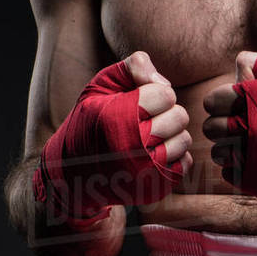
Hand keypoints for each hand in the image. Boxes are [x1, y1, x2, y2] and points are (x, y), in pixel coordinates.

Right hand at [34, 50, 192, 225]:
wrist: (71, 171)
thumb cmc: (89, 121)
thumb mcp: (100, 86)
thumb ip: (133, 67)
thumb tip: (163, 81)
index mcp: (116, 118)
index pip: (166, 95)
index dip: (156, 93)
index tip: (140, 100)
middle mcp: (130, 147)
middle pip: (179, 117)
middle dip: (166, 113)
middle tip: (145, 119)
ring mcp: (142, 172)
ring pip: (184, 140)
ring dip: (170, 135)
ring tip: (148, 136)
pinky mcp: (152, 188)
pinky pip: (185, 163)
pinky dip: (174, 156)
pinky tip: (153, 153)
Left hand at [203, 50, 256, 201]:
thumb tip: (238, 64)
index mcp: (256, 99)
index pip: (212, 102)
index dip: (221, 102)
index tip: (233, 105)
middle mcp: (252, 129)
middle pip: (211, 128)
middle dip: (222, 123)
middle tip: (242, 124)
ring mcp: (255, 158)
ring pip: (218, 153)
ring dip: (228, 147)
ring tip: (249, 141)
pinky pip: (229, 174)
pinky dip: (238, 167)